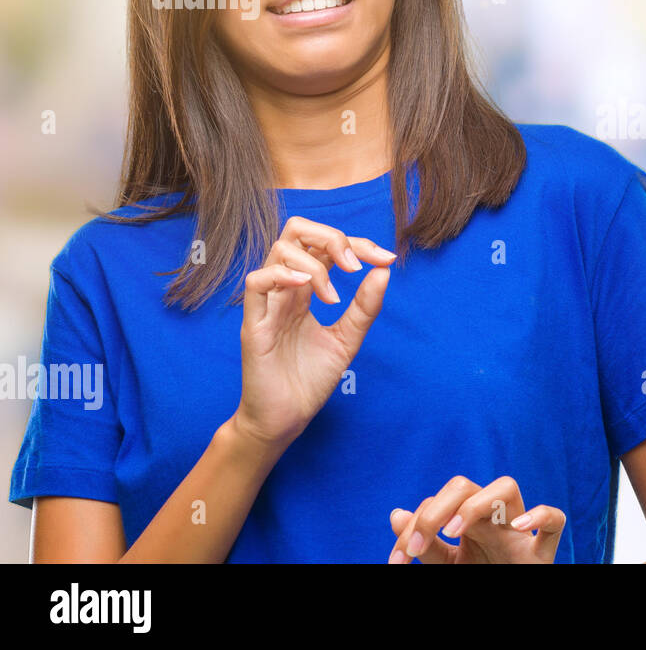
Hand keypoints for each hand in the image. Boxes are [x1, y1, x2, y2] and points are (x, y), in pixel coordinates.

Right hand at [233, 215, 395, 446]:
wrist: (288, 417)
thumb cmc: (312, 378)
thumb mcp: (348, 338)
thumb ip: (365, 306)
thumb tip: (385, 269)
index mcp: (308, 289)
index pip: (328, 246)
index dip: (359, 244)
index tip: (387, 259)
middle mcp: (286, 289)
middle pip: (297, 232)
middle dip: (332, 237)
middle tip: (356, 264)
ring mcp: (268, 303)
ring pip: (280, 251)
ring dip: (315, 263)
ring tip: (333, 296)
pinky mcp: (253, 323)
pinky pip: (257, 282)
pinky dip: (283, 275)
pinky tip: (307, 287)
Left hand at [389, 476, 565, 563]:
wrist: (507, 606)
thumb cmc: (481, 575)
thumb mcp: (448, 564)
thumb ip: (426, 544)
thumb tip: (396, 514)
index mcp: (468, 519)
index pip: (437, 503)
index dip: (413, 527)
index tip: (398, 560)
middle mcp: (491, 519)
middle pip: (465, 485)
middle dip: (434, 510)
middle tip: (416, 547)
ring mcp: (517, 533)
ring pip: (507, 487)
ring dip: (475, 503)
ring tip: (453, 532)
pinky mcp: (541, 554)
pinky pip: (555, 521)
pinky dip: (540, 516)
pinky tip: (517, 527)